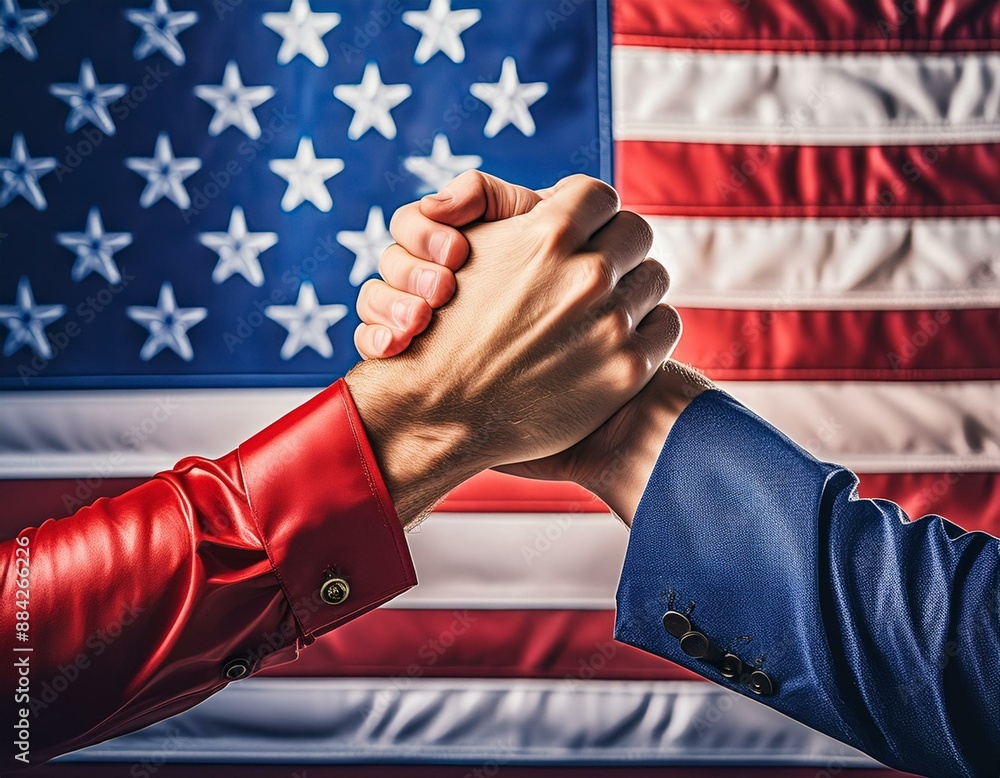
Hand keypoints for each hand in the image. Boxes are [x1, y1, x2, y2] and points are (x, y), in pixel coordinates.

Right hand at [345, 174, 681, 525]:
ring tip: (602, 304)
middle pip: (635, 231)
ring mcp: (612, 324)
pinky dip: (647, 327)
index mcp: (550, 233)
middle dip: (613, 245)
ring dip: (632, 285)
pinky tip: (616, 337)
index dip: (587, 211)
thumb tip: (561, 197)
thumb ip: (517, 210)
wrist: (443, 409)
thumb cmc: (447, 324)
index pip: (600, 194)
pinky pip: (665, 324)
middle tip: (591, 268)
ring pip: (654, 277)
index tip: (579, 229)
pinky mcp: (628, 369)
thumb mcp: (469, 248)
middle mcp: (588, 274)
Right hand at [354, 171, 541, 357]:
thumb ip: (480, 194)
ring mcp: (407, 308)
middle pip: (389, 261)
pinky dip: (375, 340)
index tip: (458, 253)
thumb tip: (434, 205)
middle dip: (413, 272)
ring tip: (419, 321)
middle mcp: (419, 269)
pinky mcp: (401, 347)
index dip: (424, 233)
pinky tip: (395, 346)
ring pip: (371, 298)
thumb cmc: (545, 257)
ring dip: (391, 306)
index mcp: (439, 234)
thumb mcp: (521, 214)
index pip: (408, 223)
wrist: (558, 322)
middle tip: (443, 290)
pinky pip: (367, 340)